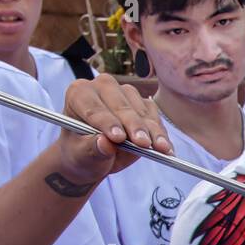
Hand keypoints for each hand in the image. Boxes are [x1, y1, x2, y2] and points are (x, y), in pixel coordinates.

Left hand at [56, 74, 172, 186]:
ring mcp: (125, 94)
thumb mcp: (82, 156)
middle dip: (134, 125)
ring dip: (152, 130)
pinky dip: (161, 134)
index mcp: (79, 94)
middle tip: (143, 144)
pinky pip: (155, 117)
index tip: (118, 138)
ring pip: (141, 109)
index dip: (106, 122)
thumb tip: (106, 144)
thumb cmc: (82, 153)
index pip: (93, 106)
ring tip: (160, 148)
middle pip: (120, 104)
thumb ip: (92, 149)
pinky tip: (166, 149)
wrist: (93, 157)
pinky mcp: (143, 105)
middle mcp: (102, 88)